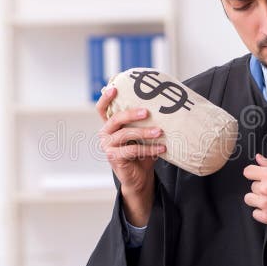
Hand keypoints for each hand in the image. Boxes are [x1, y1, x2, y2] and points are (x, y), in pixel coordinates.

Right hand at [96, 87, 165, 225]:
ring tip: (160, 132)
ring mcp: (108, 146)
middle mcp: (105, 134)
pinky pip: (132, 150)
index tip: (115, 88)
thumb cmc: (141, 152)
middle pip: (116, 119)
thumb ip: (144, 122)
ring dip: (144, 132)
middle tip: (147, 112)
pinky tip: (162, 148)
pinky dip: (149, 149)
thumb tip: (164, 104)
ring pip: (125, 134)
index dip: (106, 98)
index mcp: (110, 125)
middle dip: (132, 114)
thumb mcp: (142, 135)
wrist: (139, 177)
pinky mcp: (114, 158)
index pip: (102, 108)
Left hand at [243, 153, 266, 230]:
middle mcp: (265, 188)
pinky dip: (261, 213)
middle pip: (252, 186)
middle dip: (260, 188)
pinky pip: (255, 213)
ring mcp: (265, 203)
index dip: (253, 174)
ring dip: (257, 200)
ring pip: (249, 199)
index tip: (258, 177)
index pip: (247, 171)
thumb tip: (258, 158)